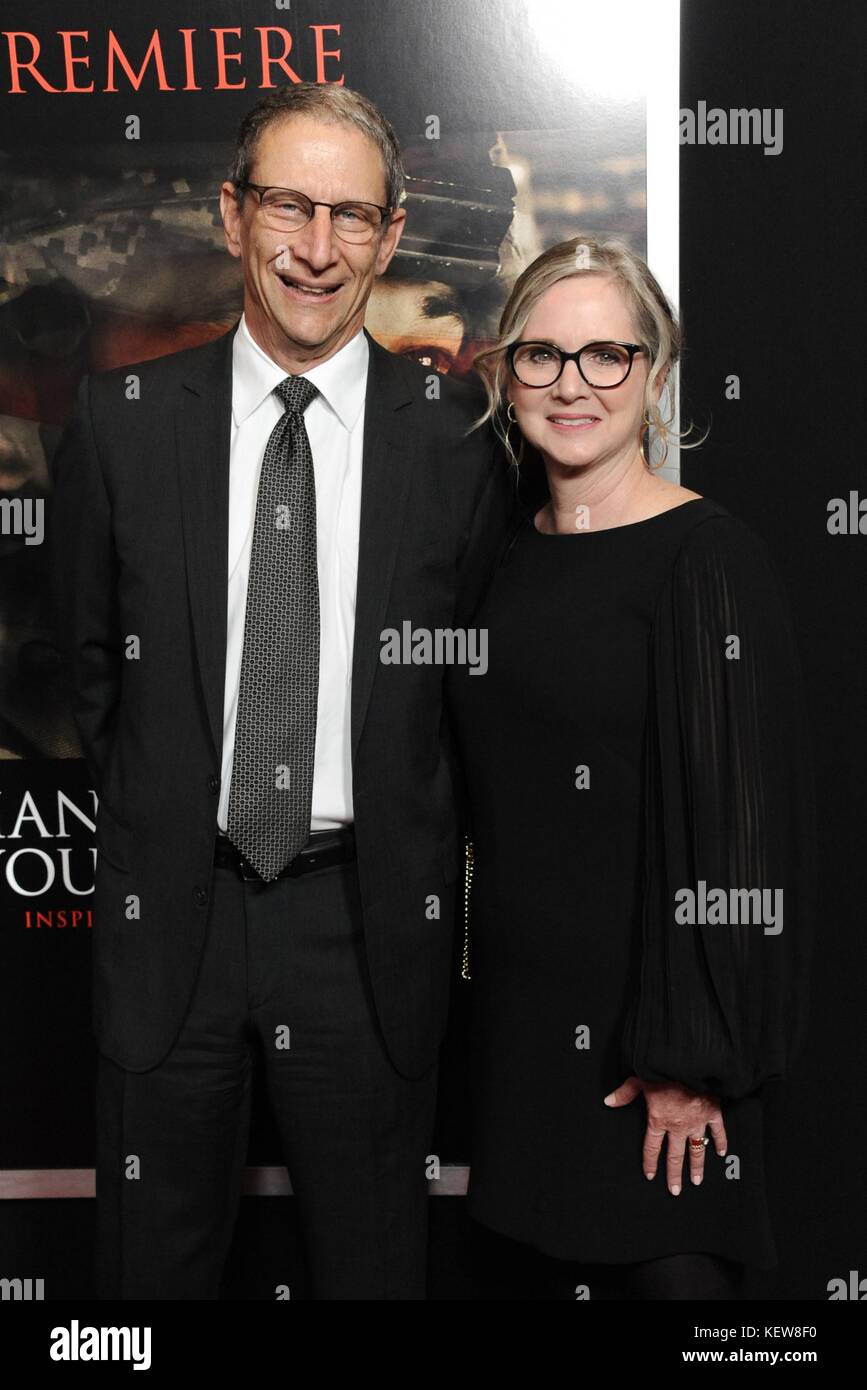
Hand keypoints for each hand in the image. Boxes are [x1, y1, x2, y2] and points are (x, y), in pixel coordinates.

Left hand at [604, 1076, 726, 1194]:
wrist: (688, 1061)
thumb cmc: (662, 1069)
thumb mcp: (639, 1079)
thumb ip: (625, 1093)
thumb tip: (609, 1101)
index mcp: (659, 1119)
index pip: (652, 1147)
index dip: (650, 1163)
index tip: (650, 1176)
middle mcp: (678, 1125)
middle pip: (675, 1156)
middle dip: (674, 1175)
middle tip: (675, 1190)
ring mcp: (697, 1121)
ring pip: (697, 1149)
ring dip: (697, 1166)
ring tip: (697, 1181)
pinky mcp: (712, 1112)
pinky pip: (718, 1131)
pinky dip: (721, 1142)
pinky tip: (721, 1152)